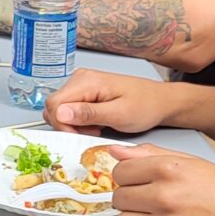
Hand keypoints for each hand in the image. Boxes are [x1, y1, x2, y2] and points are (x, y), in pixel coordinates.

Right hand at [46, 70, 179, 136]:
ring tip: (96, 128)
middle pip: (53, 107)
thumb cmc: (145, 106)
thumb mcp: (118, 114)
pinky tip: (95, 124)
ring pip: (60, 110)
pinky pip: (70, 109)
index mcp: (86, 81)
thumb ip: (88, 114)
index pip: (54, 104)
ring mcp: (81, 85)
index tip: (78, 136)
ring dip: (73, 125)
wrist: (160, 101)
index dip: (61, 124)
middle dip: (67, 126)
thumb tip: (60, 113)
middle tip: (91, 132)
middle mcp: (80, 79)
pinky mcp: (85, 92)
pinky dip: (78, 122)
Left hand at [109, 145, 214, 215]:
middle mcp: (164, 196)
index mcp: (168, 169)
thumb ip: (150, 155)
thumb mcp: (191, 162)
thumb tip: (115, 152)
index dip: (128, 177)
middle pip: (118, 198)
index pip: (119, 172)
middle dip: (131, 199)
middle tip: (151, 201)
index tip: (139, 182)